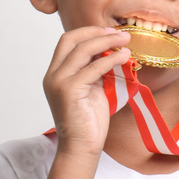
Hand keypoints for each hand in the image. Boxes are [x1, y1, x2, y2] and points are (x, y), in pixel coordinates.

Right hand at [42, 26, 130, 157]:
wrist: (81, 147)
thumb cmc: (88, 122)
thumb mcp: (91, 89)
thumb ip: (95, 70)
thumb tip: (111, 51)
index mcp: (55, 73)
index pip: (68, 41)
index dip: (89, 32)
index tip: (109, 31)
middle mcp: (53, 75)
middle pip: (71, 39)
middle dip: (97, 32)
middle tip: (119, 33)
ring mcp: (59, 82)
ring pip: (82, 50)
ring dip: (107, 42)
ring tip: (125, 41)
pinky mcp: (69, 90)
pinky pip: (93, 68)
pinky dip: (111, 59)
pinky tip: (124, 57)